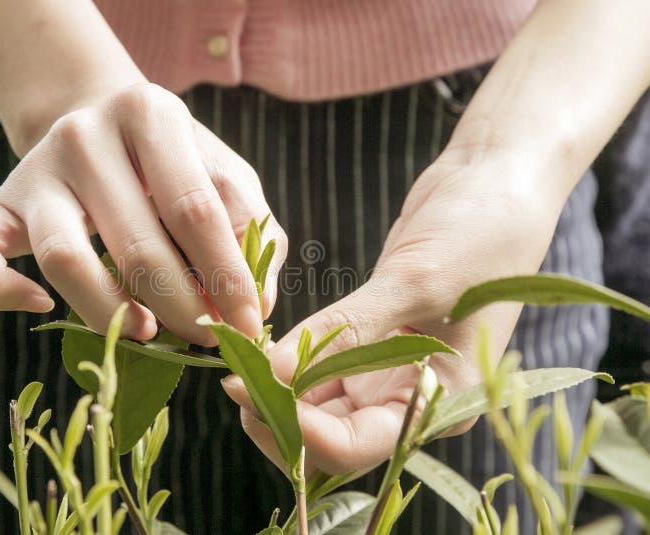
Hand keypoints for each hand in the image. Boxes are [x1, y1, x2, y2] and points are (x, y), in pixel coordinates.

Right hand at [0, 83, 286, 343]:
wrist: (102, 124)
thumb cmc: (175, 163)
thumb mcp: (227, 176)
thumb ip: (252, 230)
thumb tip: (254, 304)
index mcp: (151, 115)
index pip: (197, 211)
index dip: (229, 280)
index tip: (247, 328)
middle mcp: (86, 136)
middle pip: (137, 243)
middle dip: (182, 307)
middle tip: (206, 338)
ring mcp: (35, 170)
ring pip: (65, 258)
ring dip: (110, 311)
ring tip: (145, 333)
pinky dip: (0, 291)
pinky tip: (42, 307)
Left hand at [223, 152, 561, 474]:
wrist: (494, 186)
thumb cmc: (478, 233)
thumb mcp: (415, 282)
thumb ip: (347, 331)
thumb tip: (275, 372)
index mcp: (441, 402)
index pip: (355, 445)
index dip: (296, 430)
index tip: (246, 391)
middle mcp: (412, 398)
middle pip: (331, 438)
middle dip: (279, 418)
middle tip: (235, 379)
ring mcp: (390, 372)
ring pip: (321, 409)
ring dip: (279, 393)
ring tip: (241, 361)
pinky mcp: (373, 342)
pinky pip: (324, 370)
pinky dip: (291, 363)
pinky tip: (263, 345)